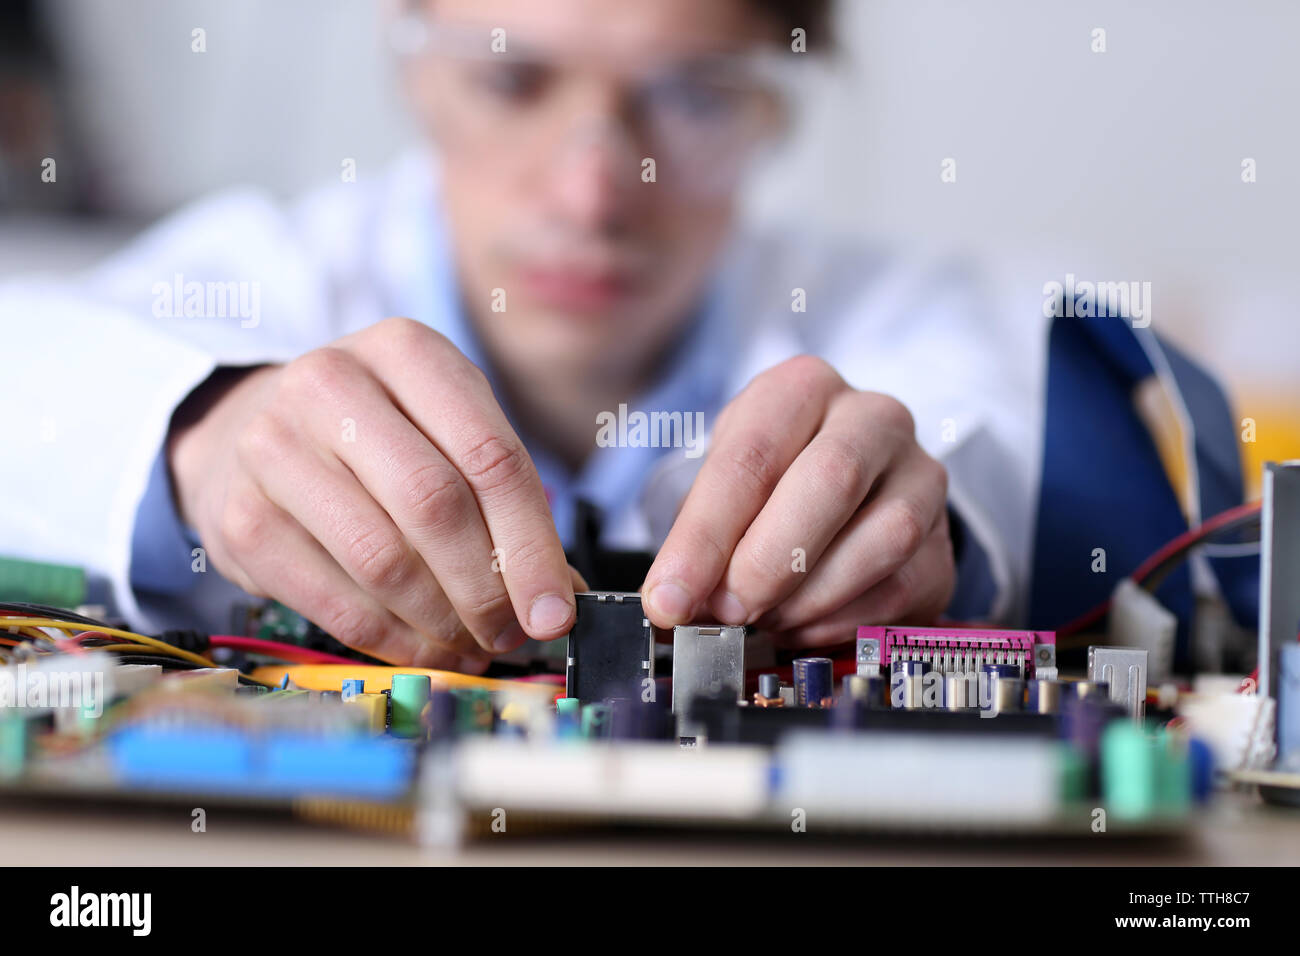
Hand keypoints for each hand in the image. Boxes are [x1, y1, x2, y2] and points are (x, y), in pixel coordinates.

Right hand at [168, 317, 580, 670]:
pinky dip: (393, 640)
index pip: (491, 457)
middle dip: (486, 589)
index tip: (556, 609)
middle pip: (435, 506)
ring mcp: (275, 448)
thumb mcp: (446, 430)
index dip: (533, 546)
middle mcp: (332, 385)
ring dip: (442, 621)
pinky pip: (334, 603)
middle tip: (511, 632)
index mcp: (407, 351)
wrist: (247, 428)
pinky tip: (423, 646)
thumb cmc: (376, 435)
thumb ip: (506, 500)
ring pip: (384, 560)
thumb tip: (560, 595)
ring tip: (472, 643)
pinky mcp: (242, 517)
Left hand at [642, 355, 953, 646]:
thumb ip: (701, 535)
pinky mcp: (943, 540)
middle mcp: (873, 418)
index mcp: (803, 388)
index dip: (705, 536)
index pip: (751, 456)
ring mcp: (920, 476)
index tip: (670, 596)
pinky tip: (804, 625)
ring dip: (809, 595)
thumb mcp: (725, 485)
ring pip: (883, 536)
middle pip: (830, 479)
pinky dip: (842, 618)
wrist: (850, 492)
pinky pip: (902, 586)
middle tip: (726, 610)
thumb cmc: (773, 482)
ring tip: (764, 618)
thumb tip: (675, 600)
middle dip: (765, 561)